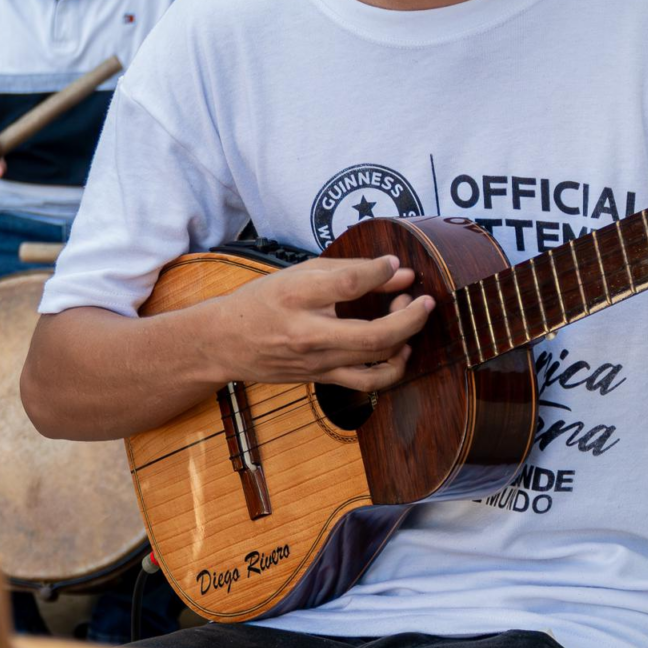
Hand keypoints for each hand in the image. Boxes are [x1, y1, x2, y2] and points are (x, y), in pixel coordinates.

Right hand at [204, 255, 433, 391]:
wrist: (226, 342)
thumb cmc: (262, 302)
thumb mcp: (299, 273)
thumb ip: (349, 270)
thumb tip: (398, 271)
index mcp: (298, 297)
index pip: (350, 283)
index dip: (381, 271)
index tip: (394, 265)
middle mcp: (308, 334)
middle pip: (374, 333)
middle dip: (410, 316)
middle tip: (422, 299)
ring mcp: (317, 362)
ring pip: (377, 360)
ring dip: (405, 338)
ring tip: (407, 318)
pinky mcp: (322, 379)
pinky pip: (368, 382)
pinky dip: (393, 368)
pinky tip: (399, 350)